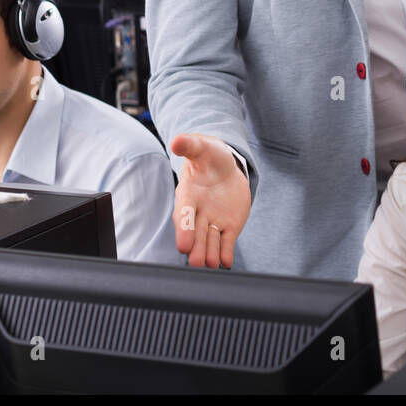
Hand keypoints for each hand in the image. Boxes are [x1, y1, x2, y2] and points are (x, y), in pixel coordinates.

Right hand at [171, 133, 250, 268]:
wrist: (224, 168)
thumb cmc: (209, 157)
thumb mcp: (201, 148)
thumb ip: (190, 145)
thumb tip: (177, 140)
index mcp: (188, 196)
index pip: (184, 214)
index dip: (184, 229)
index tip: (183, 245)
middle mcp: (198, 213)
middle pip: (195, 233)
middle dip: (195, 248)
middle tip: (196, 262)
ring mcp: (213, 221)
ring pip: (209, 241)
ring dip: (209, 253)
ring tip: (210, 265)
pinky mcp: (228, 226)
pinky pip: (226, 242)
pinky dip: (225, 253)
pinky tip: (226, 263)